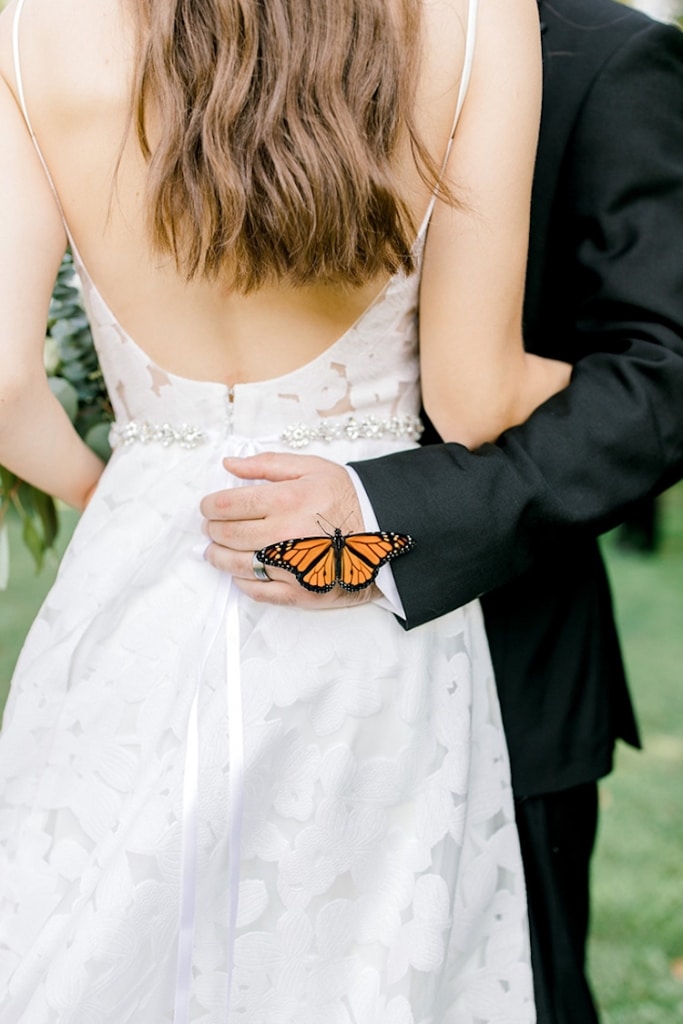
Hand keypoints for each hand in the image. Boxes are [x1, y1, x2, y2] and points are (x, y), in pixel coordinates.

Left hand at [200, 452, 376, 607]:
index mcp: (288, 500)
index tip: (207, 507)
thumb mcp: (312, 468)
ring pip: (238, 565)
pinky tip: (240, 573)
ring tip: (215, 551)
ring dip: (219, 558)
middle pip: (229, 535)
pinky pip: (260, 592)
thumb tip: (229, 464)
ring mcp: (294, 568)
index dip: (210, 506)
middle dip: (213, 530)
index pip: (229, 505)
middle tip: (211, 526)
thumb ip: (267, 464)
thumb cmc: (348, 498)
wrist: (386, 532)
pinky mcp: (302, 593)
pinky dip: (243, 583)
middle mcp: (287, 535)